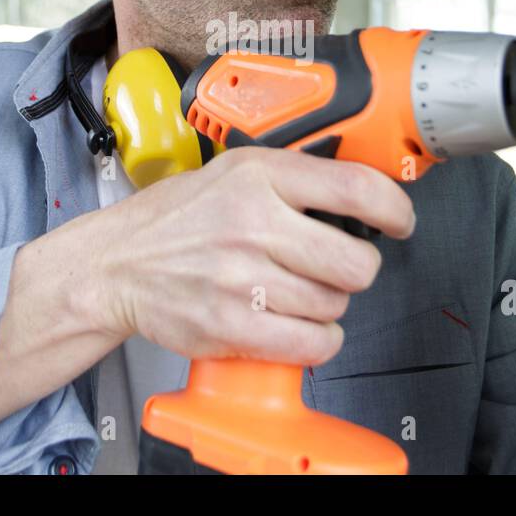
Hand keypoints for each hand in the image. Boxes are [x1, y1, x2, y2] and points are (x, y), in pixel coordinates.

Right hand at [80, 145, 416, 365]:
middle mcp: (252, 223)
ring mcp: (240, 278)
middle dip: (356, 268)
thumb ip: (294, 178)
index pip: (356, 188)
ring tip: (297, 292)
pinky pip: (311, 344)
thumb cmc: (177, 218)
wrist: (116, 263)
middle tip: (336, 265)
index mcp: (258, 176)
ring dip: (328, 305)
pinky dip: (315, 340)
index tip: (399, 221)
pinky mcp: (231, 325)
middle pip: (355, 262)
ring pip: (335, 305)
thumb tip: (364, 194)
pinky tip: (295, 324)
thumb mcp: (233, 172)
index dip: (394, 209)